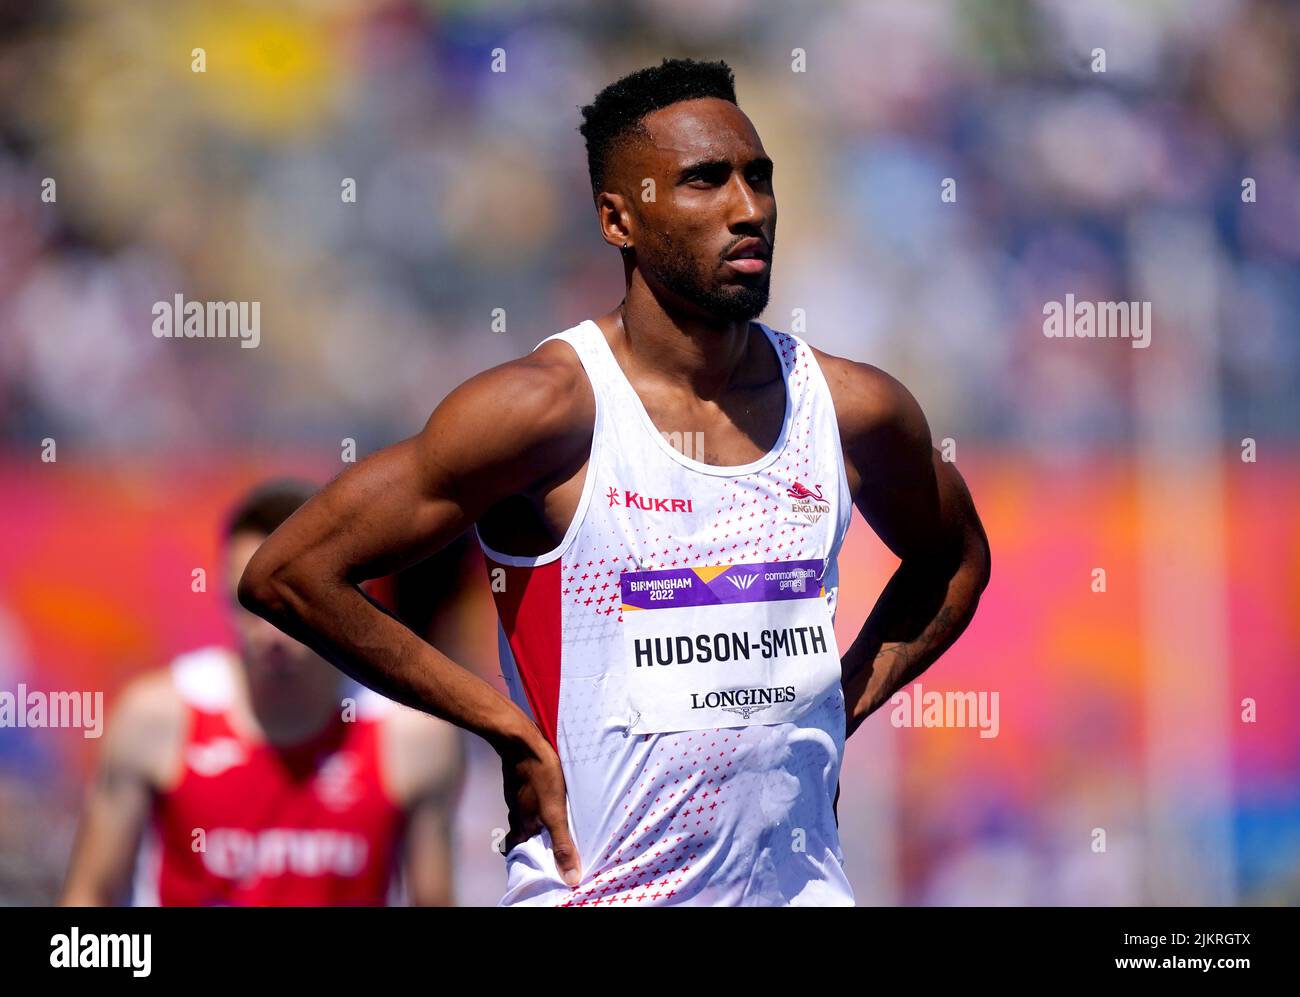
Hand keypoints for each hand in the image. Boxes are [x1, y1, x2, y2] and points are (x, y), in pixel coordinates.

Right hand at [499, 732, 581, 887]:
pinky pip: (528, 795)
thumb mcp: (555, 812)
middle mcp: (516, 810)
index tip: (539, 860)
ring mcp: (516, 793)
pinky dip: (538, 799)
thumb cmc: (540, 775)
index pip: (516, 849)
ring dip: (537, 818)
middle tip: (551, 841)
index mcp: (522, 823)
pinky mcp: (521, 777)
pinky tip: (550, 793)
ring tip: (555, 818)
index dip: (527, 856)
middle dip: (535, 838)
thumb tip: (571, 876)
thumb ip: (563, 843)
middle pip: (522, 832)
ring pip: (525, 813)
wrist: (521, 740)